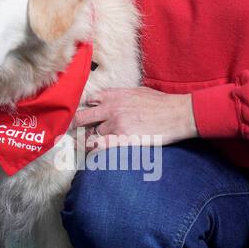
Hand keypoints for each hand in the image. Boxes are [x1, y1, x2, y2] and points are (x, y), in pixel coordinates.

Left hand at [70, 87, 197, 150]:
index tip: (80, 119)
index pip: (88, 101)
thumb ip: (120, 96)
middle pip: (81, 118)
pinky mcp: (123, 139)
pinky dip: (93, 151)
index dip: (84, 110)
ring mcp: (116, 124)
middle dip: (75, 126)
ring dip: (90, 142)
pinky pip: (100, 146)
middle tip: (71, 134)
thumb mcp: (138, 92)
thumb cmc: (162, 103)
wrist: (178, 114)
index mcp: (114, 95)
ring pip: (92, 135)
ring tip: (86, 148)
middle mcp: (111, 108)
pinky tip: (91, 155)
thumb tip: (110, 100)